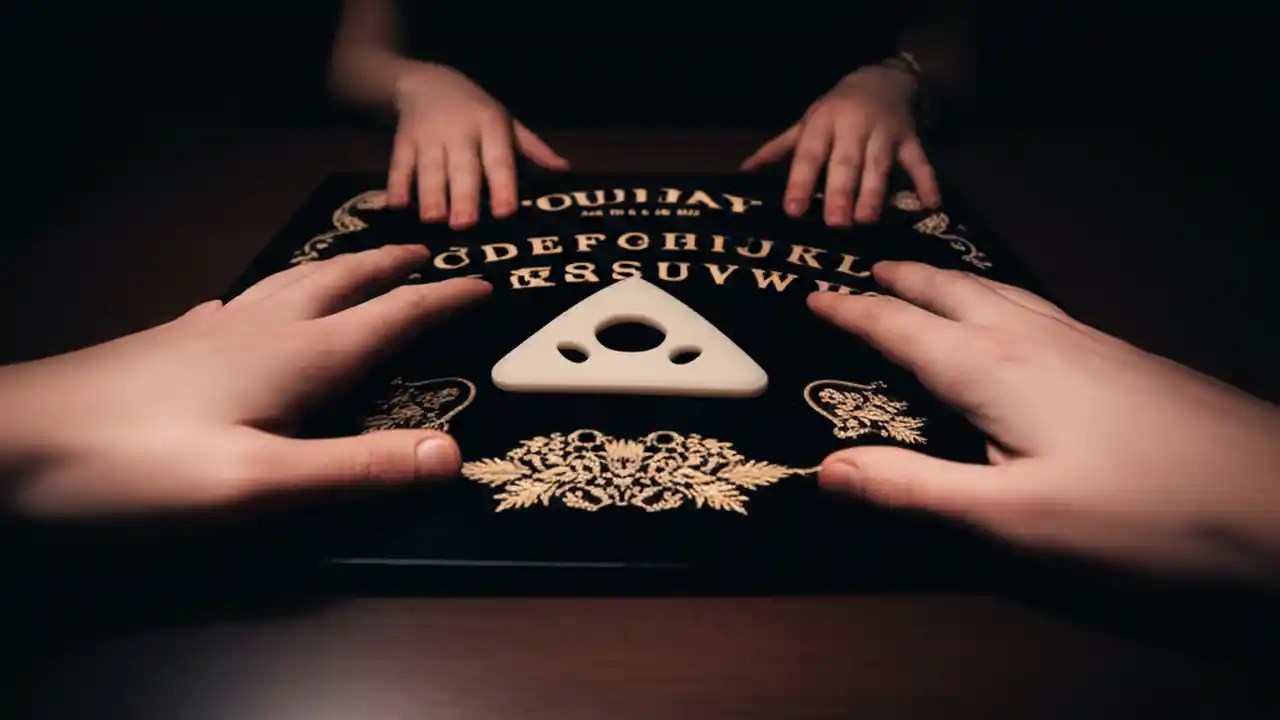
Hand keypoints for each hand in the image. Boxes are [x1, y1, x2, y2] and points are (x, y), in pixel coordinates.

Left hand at [0, 245, 490, 516]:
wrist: (11, 440)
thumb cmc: (135, 465)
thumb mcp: (258, 482)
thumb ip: (357, 468)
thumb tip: (452, 454)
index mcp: (297, 356)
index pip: (390, 317)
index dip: (442, 301)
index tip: (484, 283)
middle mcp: (261, 328)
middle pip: (343, 283)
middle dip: (392, 267)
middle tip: (427, 252)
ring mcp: (212, 330)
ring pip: (293, 282)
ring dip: (340, 269)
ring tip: (361, 262)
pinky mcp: (173, 343)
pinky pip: (245, 302)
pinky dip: (275, 293)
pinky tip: (252, 305)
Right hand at [386, 64, 568, 228]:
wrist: (424, 82)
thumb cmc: (475, 110)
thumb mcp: (506, 123)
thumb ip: (532, 150)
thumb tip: (564, 169)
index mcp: (490, 127)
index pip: (499, 159)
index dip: (503, 185)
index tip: (506, 212)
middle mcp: (460, 132)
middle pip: (462, 168)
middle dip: (463, 195)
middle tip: (465, 224)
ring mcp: (429, 136)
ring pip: (429, 168)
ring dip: (430, 195)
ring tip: (434, 220)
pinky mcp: (402, 141)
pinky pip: (399, 164)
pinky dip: (397, 184)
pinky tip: (397, 206)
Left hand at [743, 65, 940, 226]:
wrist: (883, 79)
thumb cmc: (836, 109)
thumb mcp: (807, 123)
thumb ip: (778, 149)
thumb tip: (744, 171)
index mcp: (823, 124)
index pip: (809, 154)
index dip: (800, 181)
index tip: (792, 210)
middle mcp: (853, 126)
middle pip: (846, 162)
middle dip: (840, 193)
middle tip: (835, 224)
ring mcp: (884, 133)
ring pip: (879, 165)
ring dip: (874, 192)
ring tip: (866, 220)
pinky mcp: (910, 139)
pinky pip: (920, 161)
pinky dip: (928, 182)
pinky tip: (932, 204)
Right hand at [808, 262, 1279, 580]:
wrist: (1277, 492)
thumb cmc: (1139, 512)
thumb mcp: (1012, 516)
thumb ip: (914, 488)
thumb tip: (823, 468)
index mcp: (992, 369)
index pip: (902, 329)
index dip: (853, 312)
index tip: (812, 294)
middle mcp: (1032, 339)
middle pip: (952, 293)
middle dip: (903, 280)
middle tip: (867, 267)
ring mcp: (1084, 341)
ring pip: (1000, 291)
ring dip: (951, 279)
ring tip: (928, 275)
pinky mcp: (1120, 356)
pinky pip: (1036, 304)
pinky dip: (998, 294)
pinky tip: (1018, 317)